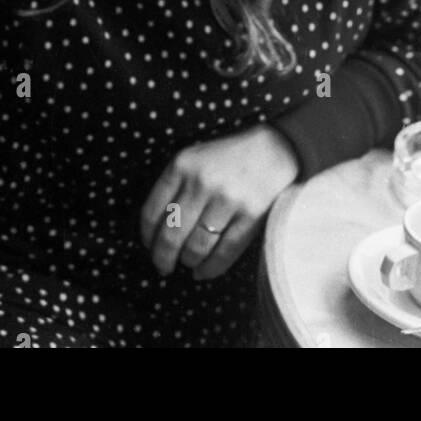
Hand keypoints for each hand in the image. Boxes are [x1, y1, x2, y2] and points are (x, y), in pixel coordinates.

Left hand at [139, 123, 298, 281]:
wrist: (273, 149)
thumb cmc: (227, 157)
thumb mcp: (194, 158)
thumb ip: (174, 185)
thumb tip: (154, 230)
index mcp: (182, 164)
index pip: (152, 211)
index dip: (147, 237)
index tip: (149, 246)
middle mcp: (202, 181)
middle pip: (171, 235)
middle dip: (163, 258)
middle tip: (163, 266)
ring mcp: (227, 199)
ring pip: (196, 247)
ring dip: (188, 262)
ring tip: (187, 263)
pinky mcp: (251, 215)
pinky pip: (224, 252)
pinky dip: (210, 269)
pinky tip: (203, 272)